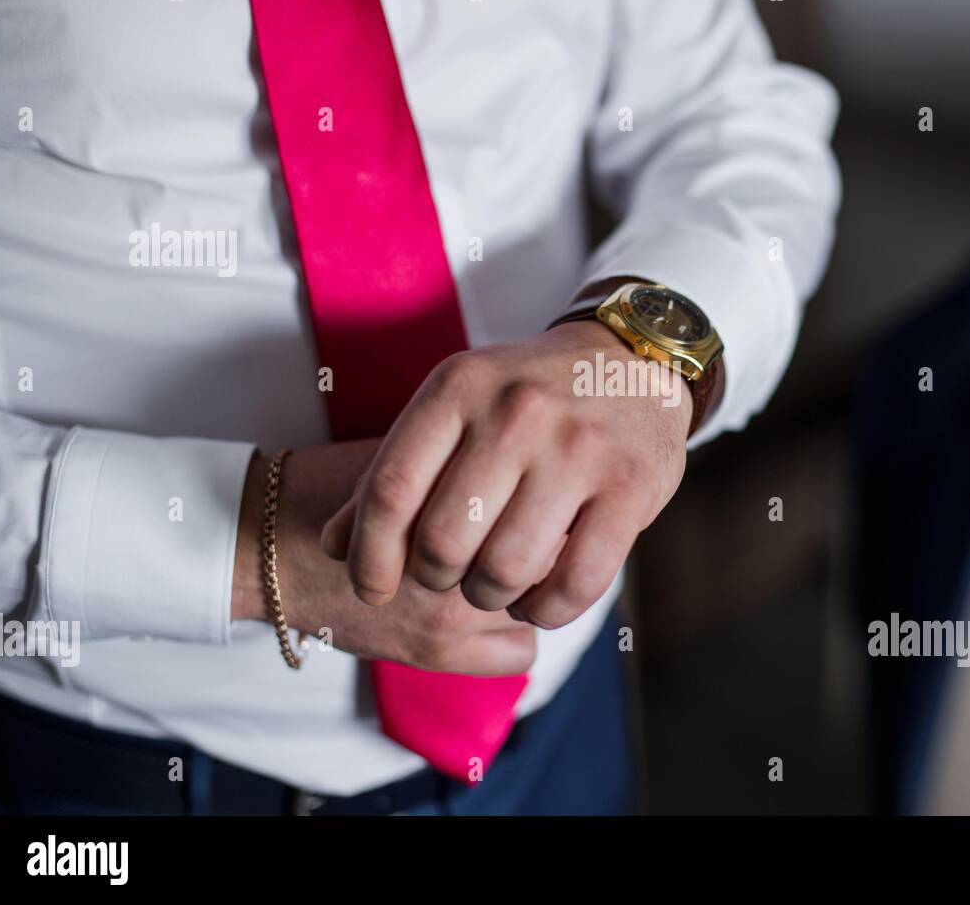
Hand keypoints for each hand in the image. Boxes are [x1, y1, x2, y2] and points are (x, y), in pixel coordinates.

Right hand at [232, 441, 534, 674]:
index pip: (548, 490)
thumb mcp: (408, 446)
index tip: (544, 485)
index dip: (551, 488)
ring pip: (540, 598)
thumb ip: (473, 454)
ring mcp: (451, 606)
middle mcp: (461, 548)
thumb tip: (544, 457)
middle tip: (535, 524)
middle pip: (552, 545)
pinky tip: (491, 612)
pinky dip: (512, 633)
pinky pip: (519, 649)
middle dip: (551, 536)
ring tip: (508, 566)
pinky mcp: (436, 650)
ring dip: (533, 585)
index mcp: (458, 483)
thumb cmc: (336, 483)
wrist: (265, 540)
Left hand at [321, 320, 691, 628]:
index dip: (371, 557)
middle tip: (450, 576)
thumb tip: (336, 546)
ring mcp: (579, 449)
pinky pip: (575, 582)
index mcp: (460, 386)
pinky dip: (547, 610)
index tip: (372, 590)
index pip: (390, 489)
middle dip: (436, 578)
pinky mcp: (631, 487)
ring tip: (495, 586)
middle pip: (444, 540)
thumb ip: (397, 470)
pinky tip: (539, 599)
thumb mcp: (456, 407)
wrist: (633, 359)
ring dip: (491, 596)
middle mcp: (518, 412)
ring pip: (505, 569)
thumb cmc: (527, 396)